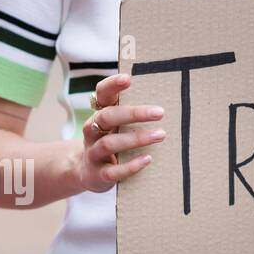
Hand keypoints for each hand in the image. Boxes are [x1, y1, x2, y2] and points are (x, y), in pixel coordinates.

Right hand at [74, 73, 164, 193]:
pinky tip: (147, 159)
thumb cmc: (111, 143)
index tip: (128, 78)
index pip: (101, 94)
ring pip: (109, 143)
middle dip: (133, 113)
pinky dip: (130, 165)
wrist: (86, 173)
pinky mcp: (97, 174)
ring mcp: (93, 153)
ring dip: (136, 138)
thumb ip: (132, 115)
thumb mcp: (116, 126)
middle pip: (107, 117)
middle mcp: (92, 131)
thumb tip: (168, 102)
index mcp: (99, 115)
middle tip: (159, 112)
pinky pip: (112, 171)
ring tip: (160, 135)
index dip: (112, 85)